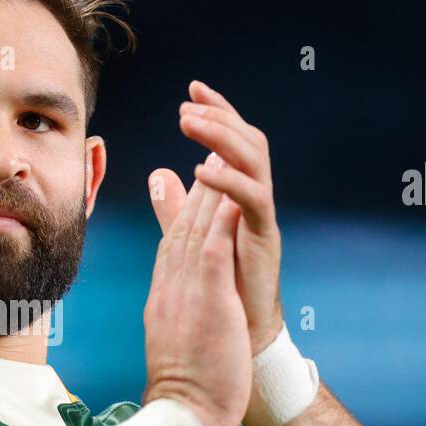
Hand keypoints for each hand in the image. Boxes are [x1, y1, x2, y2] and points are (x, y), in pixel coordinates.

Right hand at [142, 146, 252, 425]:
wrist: (181, 414)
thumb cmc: (185, 384)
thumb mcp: (177, 336)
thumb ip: (178, 303)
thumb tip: (179, 289)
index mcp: (165, 291)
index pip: (177, 239)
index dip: (189, 206)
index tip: (202, 179)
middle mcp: (170, 282)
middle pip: (184, 223)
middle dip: (198, 184)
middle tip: (209, 150)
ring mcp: (184, 287)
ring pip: (196, 226)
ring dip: (208, 187)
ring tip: (220, 151)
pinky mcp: (206, 296)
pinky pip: (214, 247)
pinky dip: (219, 216)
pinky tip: (229, 190)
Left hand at [150, 80, 283, 355]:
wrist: (238, 337)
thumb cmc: (220, 288)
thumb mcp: (192, 236)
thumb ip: (176, 208)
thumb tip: (160, 174)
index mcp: (238, 196)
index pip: (232, 142)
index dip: (218, 113)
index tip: (193, 88)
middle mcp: (255, 201)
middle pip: (248, 142)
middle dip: (220, 117)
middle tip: (189, 102)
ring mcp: (262, 219)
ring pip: (254, 162)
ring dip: (221, 137)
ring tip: (189, 123)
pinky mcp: (265, 240)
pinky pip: (253, 200)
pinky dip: (227, 181)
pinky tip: (202, 169)